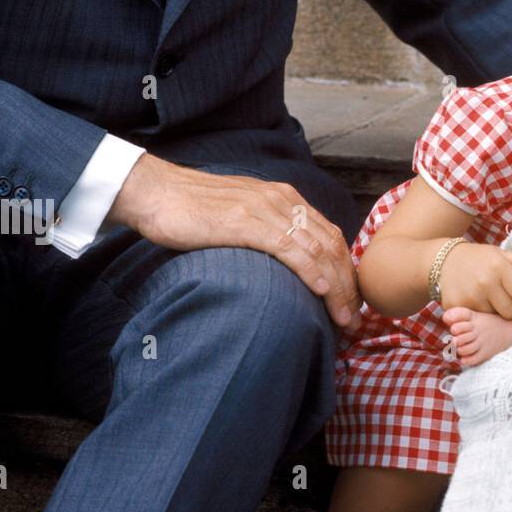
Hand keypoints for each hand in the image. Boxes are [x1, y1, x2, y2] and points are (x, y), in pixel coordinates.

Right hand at [109, 152, 361, 327]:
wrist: (157, 192)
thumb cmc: (194, 210)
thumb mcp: (242, 215)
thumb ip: (267, 230)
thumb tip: (285, 263)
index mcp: (286, 198)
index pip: (330, 236)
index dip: (345, 271)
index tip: (351, 302)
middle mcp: (283, 200)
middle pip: (330, 245)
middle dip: (347, 285)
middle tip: (354, 319)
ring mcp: (266, 209)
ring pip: (316, 249)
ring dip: (335, 286)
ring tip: (343, 317)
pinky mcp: (246, 221)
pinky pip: (287, 247)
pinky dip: (309, 270)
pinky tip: (320, 291)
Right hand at [440, 241, 511, 318]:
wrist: (445, 261)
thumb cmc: (479, 258)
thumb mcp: (501, 255)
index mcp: (499, 268)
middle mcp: (485, 283)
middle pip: (510, 313)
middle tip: (508, 303)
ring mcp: (469, 296)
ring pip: (493, 318)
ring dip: (495, 314)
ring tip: (491, 302)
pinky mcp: (456, 307)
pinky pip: (476, 321)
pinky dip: (479, 316)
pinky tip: (477, 304)